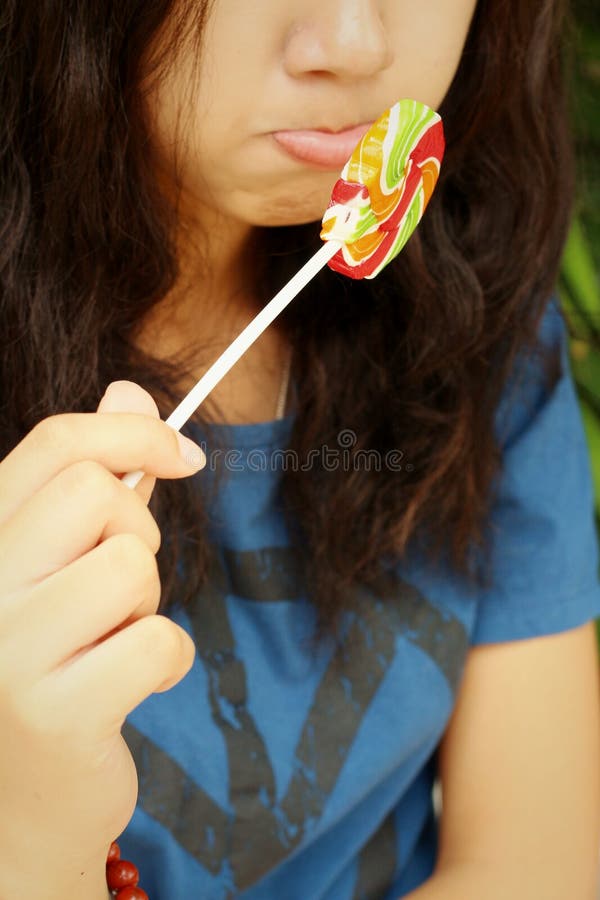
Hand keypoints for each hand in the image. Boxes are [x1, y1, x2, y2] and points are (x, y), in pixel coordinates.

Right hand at [0, 381, 203, 895]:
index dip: (134, 433)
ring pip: (130, 566)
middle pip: (97, 495)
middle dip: (134, 535)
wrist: (15, 805)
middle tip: (118, 589)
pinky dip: (164, 661)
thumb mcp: (57, 560)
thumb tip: (131, 387)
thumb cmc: (47, 663)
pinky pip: (157, 641)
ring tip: (110, 644)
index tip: (184, 454)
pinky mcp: (54, 712)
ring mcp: (6, 651)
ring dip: (144, 606)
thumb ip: (89, 474)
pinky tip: (127, 688)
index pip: (55, 445)